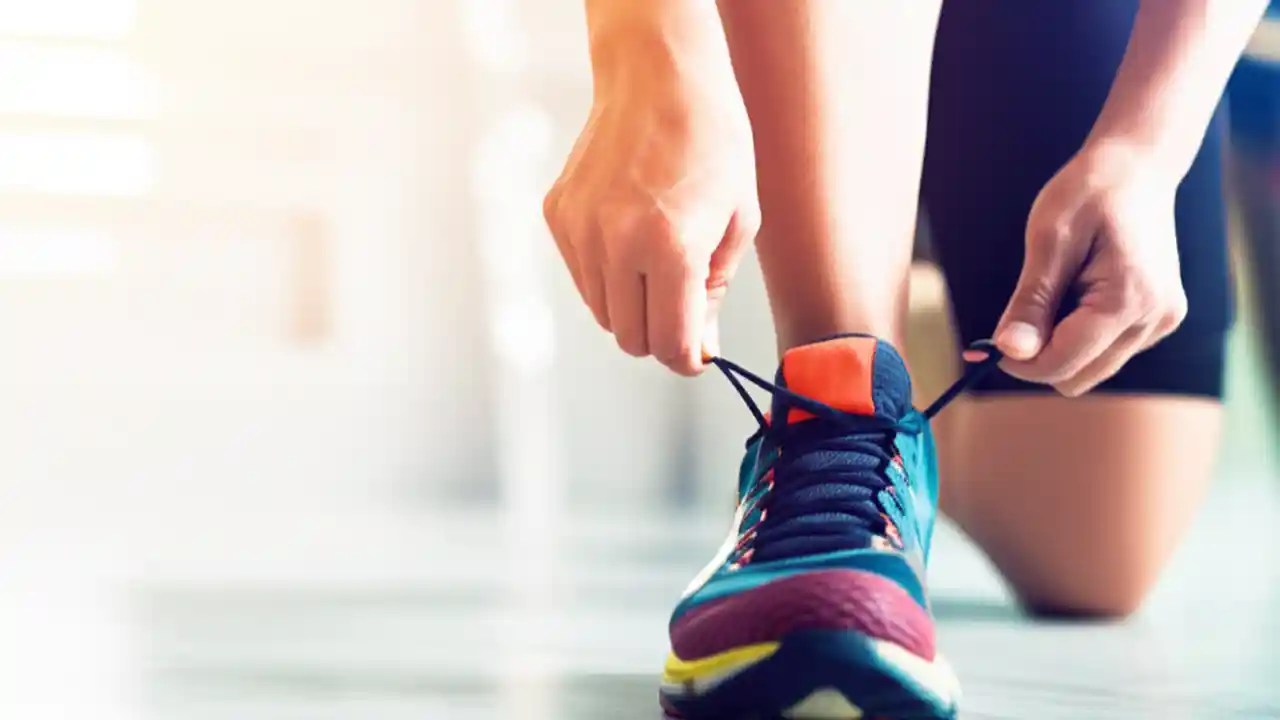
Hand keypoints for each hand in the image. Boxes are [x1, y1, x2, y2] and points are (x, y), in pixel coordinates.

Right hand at [542, 2, 758, 375]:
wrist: (659, 78)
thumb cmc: (711, 142)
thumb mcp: (738, 221)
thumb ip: (714, 293)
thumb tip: (698, 347)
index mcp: (670, 249)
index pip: (671, 344)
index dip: (689, 359)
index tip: (698, 354)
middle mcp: (616, 244)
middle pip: (631, 339)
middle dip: (660, 335)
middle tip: (682, 307)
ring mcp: (579, 230)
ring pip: (603, 314)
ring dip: (632, 305)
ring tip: (657, 260)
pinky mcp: (558, 216)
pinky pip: (582, 277)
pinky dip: (607, 274)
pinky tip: (629, 233)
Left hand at [995, 141, 1188, 396]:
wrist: (1137, 167)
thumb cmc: (1088, 194)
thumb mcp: (1048, 241)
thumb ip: (1031, 302)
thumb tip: (1008, 352)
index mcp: (1128, 300)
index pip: (1063, 363)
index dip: (1018, 362)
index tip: (987, 347)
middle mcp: (1154, 319)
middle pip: (1078, 377)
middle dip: (1040, 356)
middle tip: (1020, 315)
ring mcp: (1162, 321)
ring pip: (1092, 369)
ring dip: (1062, 346)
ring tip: (1057, 293)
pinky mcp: (1159, 319)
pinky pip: (1107, 351)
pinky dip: (1082, 336)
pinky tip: (1078, 293)